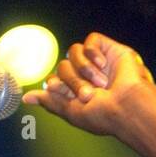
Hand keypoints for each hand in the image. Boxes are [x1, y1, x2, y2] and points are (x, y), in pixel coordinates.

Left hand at [22, 32, 155, 138]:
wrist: (129, 106)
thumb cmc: (104, 115)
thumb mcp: (71, 112)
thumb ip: (50, 102)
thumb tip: (26, 97)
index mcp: (76, 92)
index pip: (55, 80)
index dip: (58, 85)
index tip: (66, 93)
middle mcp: (85, 77)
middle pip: (63, 67)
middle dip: (73, 81)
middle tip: (89, 94)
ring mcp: (97, 63)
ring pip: (74, 52)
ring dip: (84, 69)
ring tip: (100, 83)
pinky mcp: (109, 49)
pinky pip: (90, 41)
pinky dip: (93, 53)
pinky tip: (104, 65)